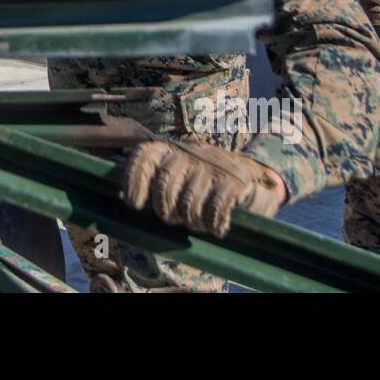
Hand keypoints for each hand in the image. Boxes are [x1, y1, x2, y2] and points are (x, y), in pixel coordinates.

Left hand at [120, 139, 284, 238]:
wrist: (254, 178)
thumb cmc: (205, 183)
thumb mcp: (180, 175)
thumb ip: (154, 182)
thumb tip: (125, 198)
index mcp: (171, 151)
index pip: (145, 155)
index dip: (134, 177)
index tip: (134, 202)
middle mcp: (190, 154)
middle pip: (164, 183)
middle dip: (165, 209)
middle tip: (172, 219)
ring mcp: (213, 166)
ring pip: (189, 201)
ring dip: (192, 220)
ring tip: (197, 224)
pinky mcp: (235, 181)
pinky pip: (215, 207)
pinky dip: (213, 223)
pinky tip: (216, 228)